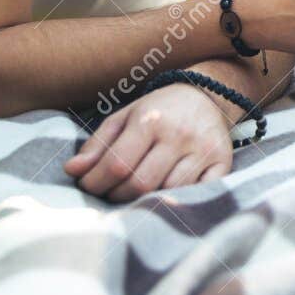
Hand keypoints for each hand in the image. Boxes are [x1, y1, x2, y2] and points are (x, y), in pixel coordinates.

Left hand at [64, 82, 235, 200]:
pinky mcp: (223, 161)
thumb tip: (72, 171)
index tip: (89, 187)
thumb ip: (97, 145)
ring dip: (146, 199)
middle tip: (111, 193)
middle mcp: (179, 134)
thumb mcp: (123, 118)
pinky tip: (166, 194)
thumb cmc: (158, 111)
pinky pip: (200, 192)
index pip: (116, 164)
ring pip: (169, 191)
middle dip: (118, 195)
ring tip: (135, 193)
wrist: (205, 95)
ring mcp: (204, 149)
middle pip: (140, 183)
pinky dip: (181, 199)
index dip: (95, 183)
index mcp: (150, 119)